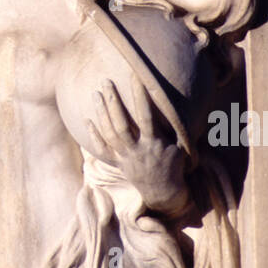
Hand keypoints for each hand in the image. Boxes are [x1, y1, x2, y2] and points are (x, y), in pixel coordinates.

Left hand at [86, 75, 188, 214]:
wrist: (163, 192)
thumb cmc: (174, 164)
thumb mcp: (180, 146)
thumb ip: (177, 128)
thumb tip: (181, 104)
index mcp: (154, 144)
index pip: (145, 116)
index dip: (140, 96)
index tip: (136, 76)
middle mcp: (137, 150)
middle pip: (121, 124)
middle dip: (113, 102)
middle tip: (106, 81)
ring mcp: (125, 157)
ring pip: (109, 134)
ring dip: (101, 114)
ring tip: (95, 94)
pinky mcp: (117, 164)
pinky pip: (102, 150)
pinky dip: (93, 136)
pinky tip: (86, 120)